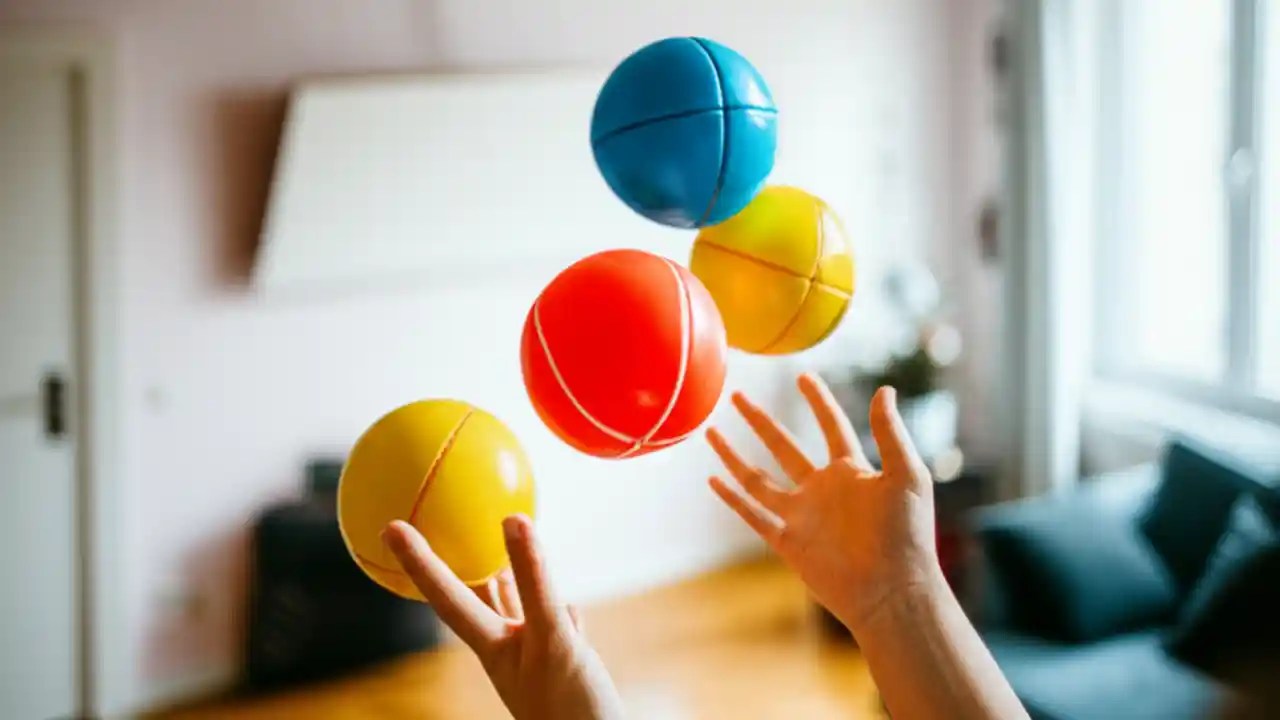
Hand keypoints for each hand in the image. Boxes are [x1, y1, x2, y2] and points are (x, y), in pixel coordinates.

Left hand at [383, 515, 623, 719]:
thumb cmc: (570, 710)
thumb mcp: (552, 642)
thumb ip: (534, 584)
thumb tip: (514, 521)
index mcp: (493, 647)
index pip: (447, 595)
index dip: (419, 561)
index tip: (391, 528)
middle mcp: (508, 649)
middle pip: (477, 596)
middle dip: (461, 560)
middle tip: (438, 520)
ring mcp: (536, 659)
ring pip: (516, 607)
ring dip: (510, 577)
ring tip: (498, 543)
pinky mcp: (565, 667)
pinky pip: (555, 626)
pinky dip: (558, 611)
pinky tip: (569, 610)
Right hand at [706, 374, 942, 634]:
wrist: (893, 591)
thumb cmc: (908, 535)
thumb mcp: (906, 475)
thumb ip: (890, 433)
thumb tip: (885, 388)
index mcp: (852, 472)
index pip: (830, 426)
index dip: (818, 400)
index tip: (803, 377)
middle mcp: (822, 489)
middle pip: (783, 446)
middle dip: (759, 422)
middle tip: (737, 396)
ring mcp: (802, 515)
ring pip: (757, 479)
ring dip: (734, 456)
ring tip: (711, 432)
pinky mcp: (788, 541)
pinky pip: (753, 514)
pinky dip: (732, 498)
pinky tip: (713, 480)